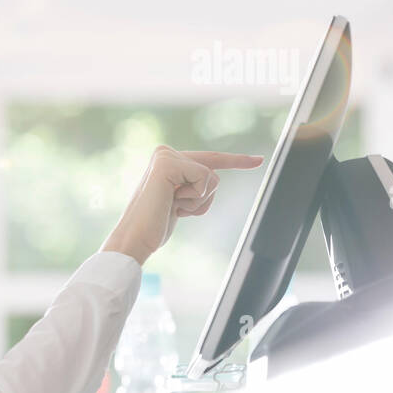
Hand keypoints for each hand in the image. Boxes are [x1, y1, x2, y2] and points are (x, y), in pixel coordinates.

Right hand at [102, 145, 263, 265]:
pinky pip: (204, 179)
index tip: (259, 160)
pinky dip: (194, 199)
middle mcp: (164, 153)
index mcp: (166, 161)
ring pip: (211, 177)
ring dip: (197, 201)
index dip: (236, 160)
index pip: (209, 160)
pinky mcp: (167, 164)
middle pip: (213, 171)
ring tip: (170, 208)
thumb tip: (210, 179)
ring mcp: (165, 157)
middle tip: (174, 208)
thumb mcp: (178, 202)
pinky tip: (171, 205)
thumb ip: (191, 186)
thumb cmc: (154, 226)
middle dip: (203, 198)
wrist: (133, 239)